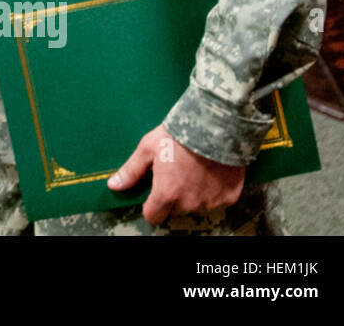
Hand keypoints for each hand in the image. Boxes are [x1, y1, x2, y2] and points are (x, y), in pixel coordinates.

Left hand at [107, 124, 245, 225]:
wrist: (216, 126)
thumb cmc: (179, 135)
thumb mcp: (148, 148)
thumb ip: (131, 171)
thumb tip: (114, 186)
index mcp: (167, 194)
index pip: (153, 216)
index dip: (151, 206)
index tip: (153, 195)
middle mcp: (189, 203)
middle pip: (174, 211)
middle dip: (172, 197)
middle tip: (174, 174)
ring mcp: (211, 202)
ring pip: (196, 206)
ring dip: (193, 194)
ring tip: (193, 169)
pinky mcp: (229, 197)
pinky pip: (217, 200)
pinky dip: (213, 190)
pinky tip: (210, 171)